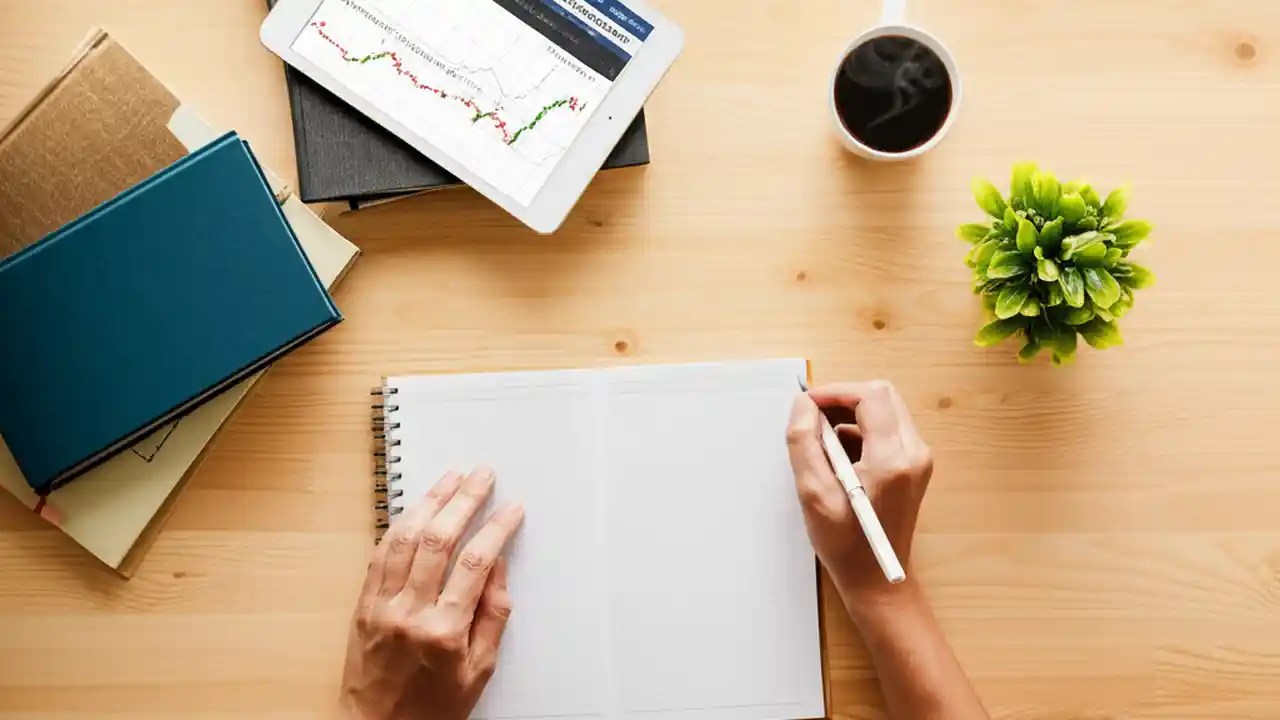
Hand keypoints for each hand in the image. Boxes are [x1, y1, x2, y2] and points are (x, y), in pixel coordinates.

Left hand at [341, 467, 523, 719]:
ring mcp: (381, 606)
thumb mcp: (479, 671)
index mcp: (444, 631)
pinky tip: (415, 509)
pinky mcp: (363, 605)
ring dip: (430, 502)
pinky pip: (380, 555)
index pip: (475, 563)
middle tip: (482, 475)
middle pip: (439, 540)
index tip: (512, 508)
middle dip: (464, 500)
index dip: (497, 528)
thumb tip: (497, 567)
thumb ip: (492, 616)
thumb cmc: (432, 708)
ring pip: (405, 539)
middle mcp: (409, 612)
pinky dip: (398, 526)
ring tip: (450, 478)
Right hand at [786, 381, 932, 611]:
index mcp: (892, 461)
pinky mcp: (914, 465)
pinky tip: (837, 455)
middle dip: (843, 399)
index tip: (806, 404)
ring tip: (821, 441)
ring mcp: (918, 459)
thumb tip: (802, 405)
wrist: (878, 580)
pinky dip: (860, 429)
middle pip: (882, 396)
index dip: (835, 392)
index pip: (870, 397)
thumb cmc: (845, 545)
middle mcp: (914, 453)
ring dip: (851, 414)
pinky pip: (887, 428)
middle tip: (813, 417)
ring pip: (885, 409)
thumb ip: (804, 443)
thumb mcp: (813, 494)